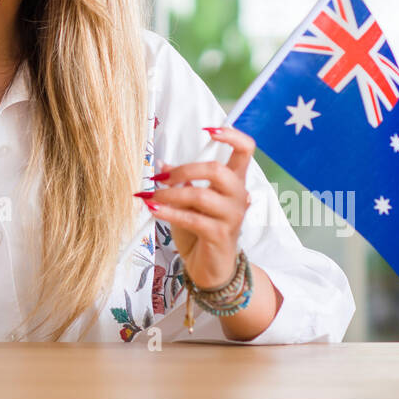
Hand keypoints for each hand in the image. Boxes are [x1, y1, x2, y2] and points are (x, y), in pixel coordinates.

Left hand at [139, 126, 255, 289]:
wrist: (210, 268)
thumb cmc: (200, 230)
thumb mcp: (188, 202)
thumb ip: (180, 182)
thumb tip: (161, 164)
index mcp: (234, 182)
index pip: (246, 151)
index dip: (231, 136)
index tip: (209, 130)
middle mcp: (238, 196)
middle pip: (218, 170)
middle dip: (184, 170)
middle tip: (160, 177)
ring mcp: (232, 216)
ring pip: (201, 195)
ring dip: (170, 194)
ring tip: (152, 197)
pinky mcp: (220, 235)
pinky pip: (192, 219)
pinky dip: (169, 212)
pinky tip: (154, 210)